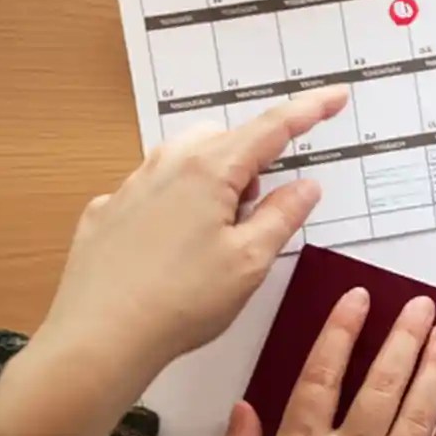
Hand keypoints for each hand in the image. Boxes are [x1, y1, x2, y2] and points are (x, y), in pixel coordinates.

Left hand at [38, 86, 347, 377]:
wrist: (99, 339)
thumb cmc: (180, 303)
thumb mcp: (250, 261)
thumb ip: (283, 216)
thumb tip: (306, 186)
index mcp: (209, 171)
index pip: (273, 128)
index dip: (310, 110)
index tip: (336, 96)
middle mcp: (166, 166)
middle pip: (226, 141)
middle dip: (253, 164)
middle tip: (260, 216)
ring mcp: (131, 187)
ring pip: (186, 161)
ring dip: (214, 182)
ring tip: (218, 237)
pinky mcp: (108, 214)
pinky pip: (153, 191)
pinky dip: (176, 206)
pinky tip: (174, 252)